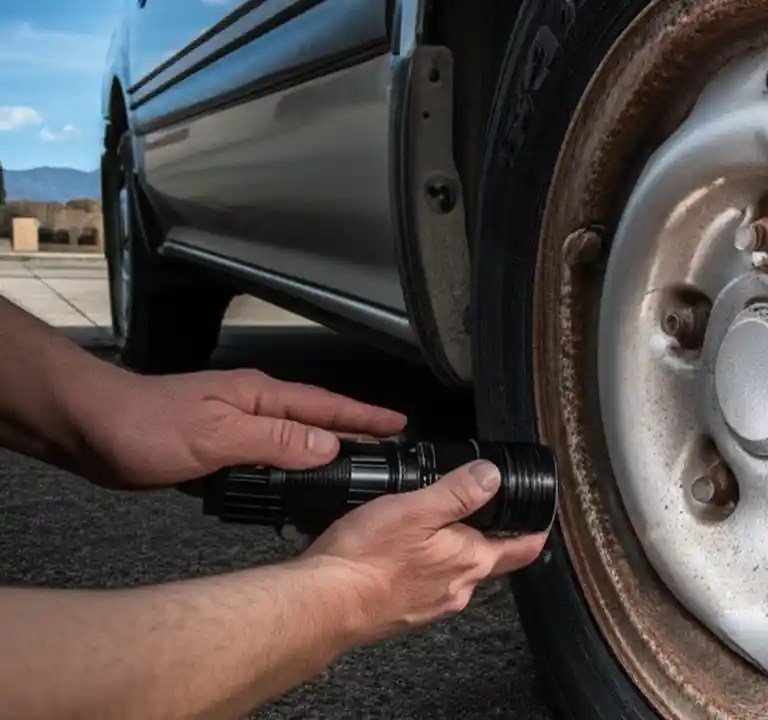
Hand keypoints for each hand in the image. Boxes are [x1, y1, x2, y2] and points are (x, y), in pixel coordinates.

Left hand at [74, 368, 405, 488]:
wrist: (88, 427)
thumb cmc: (145, 426)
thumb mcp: (217, 436)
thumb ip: (276, 441)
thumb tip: (330, 446)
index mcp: (260, 397)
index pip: (327, 406)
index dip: (364, 418)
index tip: (399, 425)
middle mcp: (253, 407)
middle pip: (316, 421)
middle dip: (353, 435)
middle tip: (387, 454)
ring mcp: (234, 425)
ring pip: (293, 440)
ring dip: (322, 454)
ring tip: (352, 474)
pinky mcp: (215, 447)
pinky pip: (267, 457)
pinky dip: (289, 470)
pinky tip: (292, 488)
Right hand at [301, 460, 547, 640]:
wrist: (322, 605)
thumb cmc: (365, 560)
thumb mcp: (416, 509)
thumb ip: (458, 492)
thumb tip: (492, 476)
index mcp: (470, 563)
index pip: (520, 550)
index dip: (534, 533)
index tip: (540, 522)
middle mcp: (457, 591)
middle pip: (485, 560)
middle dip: (482, 536)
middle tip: (472, 510)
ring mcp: (430, 606)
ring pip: (453, 572)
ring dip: (448, 551)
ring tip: (429, 528)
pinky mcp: (403, 613)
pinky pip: (424, 584)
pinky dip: (421, 567)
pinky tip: (399, 555)